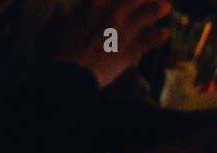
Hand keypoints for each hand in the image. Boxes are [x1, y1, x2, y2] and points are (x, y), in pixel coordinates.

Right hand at [48, 0, 171, 88]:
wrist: (68, 80)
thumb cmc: (55, 57)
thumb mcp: (50, 35)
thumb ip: (58, 19)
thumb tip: (62, 8)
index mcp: (92, 8)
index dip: (114, 0)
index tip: (109, 1)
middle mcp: (112, 16)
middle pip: (135, 0)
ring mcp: (123, 33)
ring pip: (147, 15)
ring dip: (157, 9)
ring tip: (166, 7)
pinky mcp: (129, 53)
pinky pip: (148, 42)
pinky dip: (157, 37)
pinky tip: (164, 34)